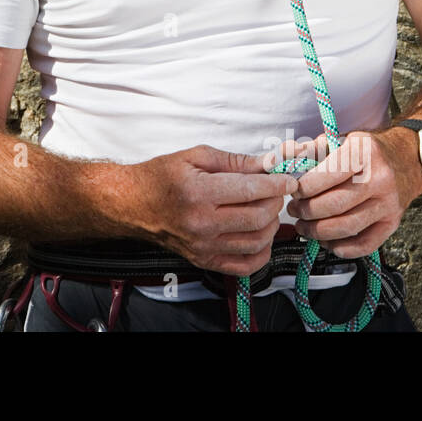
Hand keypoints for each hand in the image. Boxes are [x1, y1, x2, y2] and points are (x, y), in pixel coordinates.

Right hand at [131, 144, 297, 276]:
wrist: (132, 204)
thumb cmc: (160, 177)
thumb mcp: (195, 156)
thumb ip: (235, 161)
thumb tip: (268, 164)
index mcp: (199, 193)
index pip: (252, 191)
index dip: (277, 184)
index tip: (289, 179)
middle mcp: (202, 224)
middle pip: (259, 218)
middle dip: (275, 202)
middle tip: (275, 191)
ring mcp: (203, 247)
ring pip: (257, 242)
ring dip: (271, 224)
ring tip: (265, 209)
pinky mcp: (204, 260)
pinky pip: (245, 265)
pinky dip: (262, 252)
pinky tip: (259, 235)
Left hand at [280, 128, 421, 258]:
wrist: (406, 160)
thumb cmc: (365, 151)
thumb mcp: (340, 140)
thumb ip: (308, 149)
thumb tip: (280, 160)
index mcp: (363, 154)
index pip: (326, 176)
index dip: (303, 188)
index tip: (292, 191)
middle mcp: (379, 179)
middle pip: (334, 205)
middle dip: (306, 211)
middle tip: (294, 210)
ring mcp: (388, 203)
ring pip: (347, 227)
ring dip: (318, 232)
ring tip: (303, 227)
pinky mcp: (393, 223)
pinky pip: (365, 244)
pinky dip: (342, 248)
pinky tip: (326, 241)